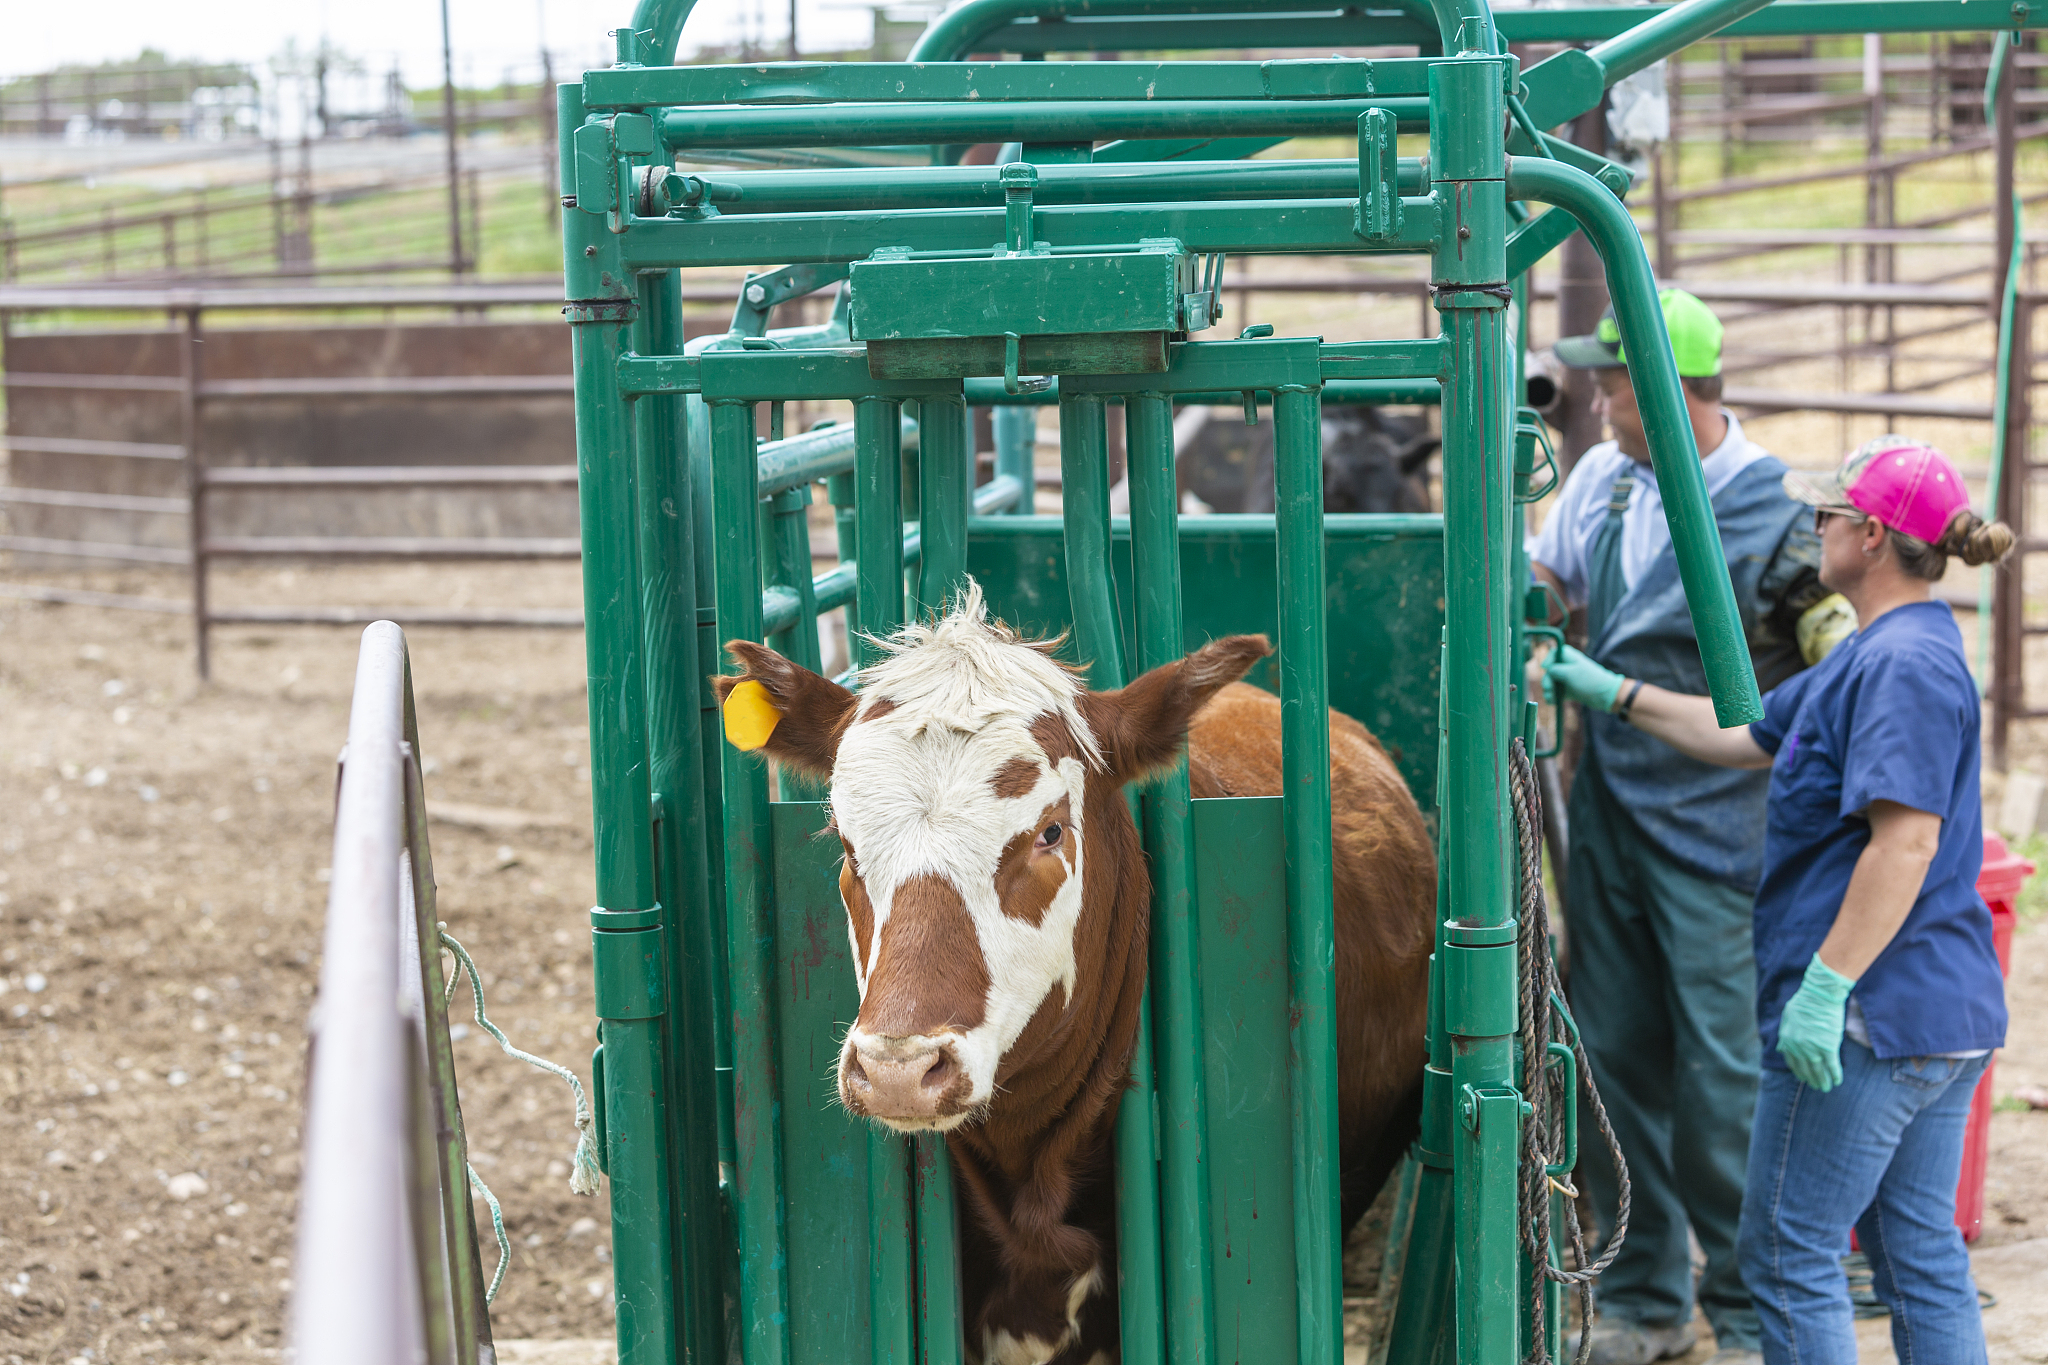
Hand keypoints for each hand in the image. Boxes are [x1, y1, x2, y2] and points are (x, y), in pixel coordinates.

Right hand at [1543, 644, 1625, 712]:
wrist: (1603, 696)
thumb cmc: (1588, 681)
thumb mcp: (1569, 673)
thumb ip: (1555, 670)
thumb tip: (1548, 670)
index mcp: (1570, 658)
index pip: (1554, 653)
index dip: (1548, 659)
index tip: (1545, 667)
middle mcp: (1568, 667)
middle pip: (1550, 670)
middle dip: (1547, 679)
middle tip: (1548, 687)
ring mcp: (1568, 679)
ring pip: (1552, 683)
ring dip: (1549, 690)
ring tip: (1551, 697)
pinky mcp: (1569, 690)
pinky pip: (1557, 692)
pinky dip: (1554, 697)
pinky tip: (1553, 702)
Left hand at [1776, 953, 1855, 1090]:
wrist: (1820, 995)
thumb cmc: (1805, 1002)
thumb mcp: (1787, 1017)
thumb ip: (1784, 1034)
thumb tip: (1780, 1048)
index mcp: (1787, 1039)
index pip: (1791, 1061)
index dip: (1798, 1071)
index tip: (1803, 1077)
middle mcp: (1798, 1047)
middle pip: (1804, 1068)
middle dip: (1811, 1079)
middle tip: (1816, 1086)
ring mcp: (1813, 1048)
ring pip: (1818, 1070)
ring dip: (1822, 1081)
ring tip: (1826, 1088)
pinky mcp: (1828, 1047)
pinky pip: (1832, 1066)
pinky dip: (1835, 1074)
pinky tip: (1838, 1081)